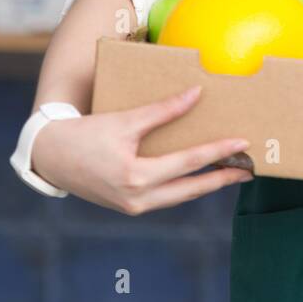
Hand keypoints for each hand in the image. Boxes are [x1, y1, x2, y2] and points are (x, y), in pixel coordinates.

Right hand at [29, 86, 254, 213]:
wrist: (52, 157)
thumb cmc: (87, 134)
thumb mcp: (126, 120)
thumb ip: (163, 110)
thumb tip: (197, 93)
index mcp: (137, 177)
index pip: (189, 163)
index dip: (219, 152)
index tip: (243, 143)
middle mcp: (138, 199)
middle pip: (192, 189)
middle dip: (222, 178)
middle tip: (250, 169)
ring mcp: (134, 207)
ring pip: (180, 197)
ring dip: (206, 184)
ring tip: (231, 172)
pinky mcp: (129, 207)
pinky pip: (166, 198)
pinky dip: (185, 187)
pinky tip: (199, 177)